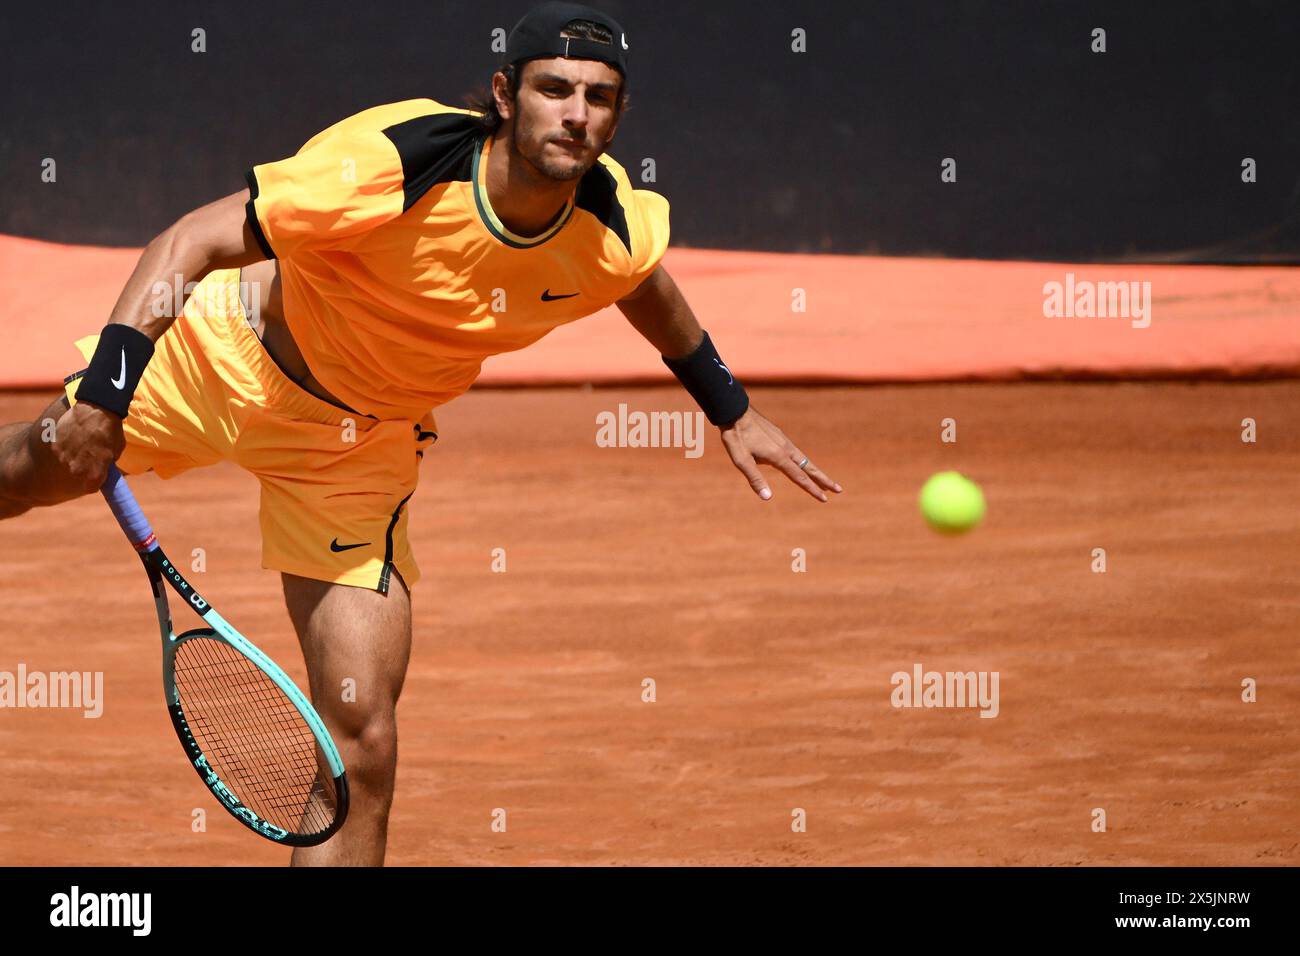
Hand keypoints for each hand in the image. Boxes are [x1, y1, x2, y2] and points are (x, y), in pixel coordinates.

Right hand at [52, 401, 124, 493]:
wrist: (96, 410)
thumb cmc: (110, 430)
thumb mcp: (116, 450)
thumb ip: (108, 462)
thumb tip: (105, 464)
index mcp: (94, 474)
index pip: (91, 487)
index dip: (95, 480)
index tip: (97, 474)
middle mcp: (76, 470)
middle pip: (78, 474)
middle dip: (84, 466)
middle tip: (90, 454)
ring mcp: (63, 458)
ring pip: (68, 461)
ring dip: (74, 455)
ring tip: (82, 441)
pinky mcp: (55, 445)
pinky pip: (61, 449)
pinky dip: (66, 445)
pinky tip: (73, 435)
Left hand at [720, 406, 841, 501]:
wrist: (734, 411)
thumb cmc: (736, 437)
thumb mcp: (741, 460)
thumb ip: (755, 479)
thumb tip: (768, 498)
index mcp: (779, 456)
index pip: (799, 477)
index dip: (812, 489)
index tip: (824, 499)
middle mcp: (786, 448)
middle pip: (809, 467)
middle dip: (823, 480)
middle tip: (838, 489)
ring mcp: (783, 440)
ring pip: (804, 459)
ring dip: (814, 471)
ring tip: (823, 480)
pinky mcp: (779, 435)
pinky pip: (795, 452)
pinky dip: (804, 462)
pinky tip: (800, 464)